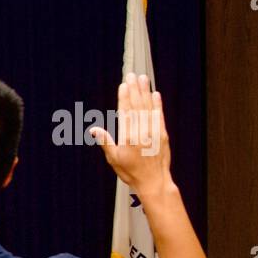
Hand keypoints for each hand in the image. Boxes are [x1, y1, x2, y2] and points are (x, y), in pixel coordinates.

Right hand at [89, 72, 173, 200]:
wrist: (153, 182)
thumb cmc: (131, 172)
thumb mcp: (113, 159)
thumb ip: (105, 142)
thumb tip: (94, 129)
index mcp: (128, 137)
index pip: (125, 112)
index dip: (124, 97)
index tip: (123, 85)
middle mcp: (141, 132)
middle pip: (137, 106)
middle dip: (134, 89)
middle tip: (132, 75)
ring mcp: (154, 132)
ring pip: (148, 108)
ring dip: (145, 92)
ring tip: (143, 78)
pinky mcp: (163, 134)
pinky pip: (159, 116)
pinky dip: (157, 104)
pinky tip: (156, 94)